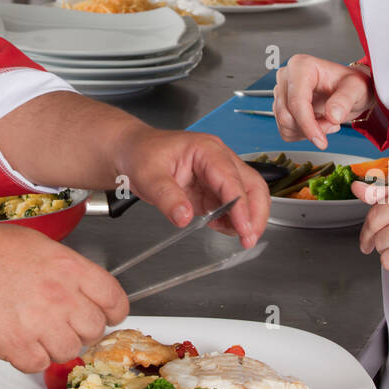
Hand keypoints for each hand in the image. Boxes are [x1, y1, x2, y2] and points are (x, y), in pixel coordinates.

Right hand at [0, 223, 127, 371]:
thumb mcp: (41, 245)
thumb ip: (68, 270)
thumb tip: (82, 289)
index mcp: (71, 268)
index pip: (114, 300)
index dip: (112, 311)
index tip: (106, 314)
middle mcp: (62, 297)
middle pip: (95, 329)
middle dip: (82, 328)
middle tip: (64, 321)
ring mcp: (42, 325)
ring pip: (69, 350)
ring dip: (56, 344)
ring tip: (37, 328)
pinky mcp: (20, 348)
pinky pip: (40, 364)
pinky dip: (32, 357)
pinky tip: (20, 338)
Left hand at [113, 125, 268, 248]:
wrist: (132, 152)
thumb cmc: (141, 153)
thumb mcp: (148, 175)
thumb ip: (166, 197)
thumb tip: (184, 217)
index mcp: (206, 150)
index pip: (232, 179)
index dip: (241, 206)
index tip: (243, 228)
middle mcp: (218, 160)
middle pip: (252, 185)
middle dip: (255, 213)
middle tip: (249, 238)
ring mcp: (217, 176)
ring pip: (247, 197)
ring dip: (246, 219)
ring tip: (234, 236)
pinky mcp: (212, 190)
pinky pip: (231, 207)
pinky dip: (232, 221)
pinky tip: (220, 228)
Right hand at [274, 54, 375, 149]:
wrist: (349, 91)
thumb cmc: (350, 84)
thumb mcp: (356, 88)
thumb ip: (345, 100)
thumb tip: (332, 115)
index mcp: (301, 66)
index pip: (296, 101)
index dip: (307, 124)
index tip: (321, 140)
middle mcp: (287, 76)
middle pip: (286, 115)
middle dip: (311, 127)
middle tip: (333, 123)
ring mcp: (282, 92)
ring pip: (284, 124)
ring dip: (307, 131)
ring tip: (328, 121)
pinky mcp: (281, 106)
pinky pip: (285, 130)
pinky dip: (302, 133)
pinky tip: (317, 122)